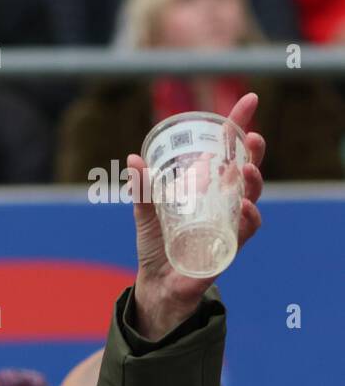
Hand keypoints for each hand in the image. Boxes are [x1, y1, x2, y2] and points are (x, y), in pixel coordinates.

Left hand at [126, 92, 265, 340]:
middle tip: (250, 136)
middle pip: (246, 172)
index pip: (228, 152)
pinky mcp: (228, 248)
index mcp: (207, 189)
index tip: (248, 101)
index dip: (239, 127)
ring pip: (251, 198)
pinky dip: (248, 218)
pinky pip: (246, 231)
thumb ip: (142, 188)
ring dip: (253, 181)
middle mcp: (223, 204)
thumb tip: (133, 159)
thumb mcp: (145, 212)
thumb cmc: (156, 244)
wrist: (155, 284)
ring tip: (243, 169)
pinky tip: (243, 206)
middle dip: (253, 152)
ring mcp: (228, 225)